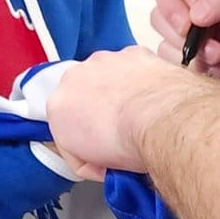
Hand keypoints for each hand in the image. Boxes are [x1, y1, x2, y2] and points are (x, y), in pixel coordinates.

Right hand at [46, 47, 183, 174]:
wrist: (161, 120)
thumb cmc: (129, 141)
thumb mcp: (94, 165)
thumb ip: (86, 156)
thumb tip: (100, 159)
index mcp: (58, 105)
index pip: (66, 126)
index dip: (84, 143)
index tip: (101, 153)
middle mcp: (75, 76)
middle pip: (84, 99)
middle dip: (98, 114)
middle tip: (120, 134)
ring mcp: (104, 61)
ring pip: (108, 80)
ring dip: (119, 93)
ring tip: (139, 117)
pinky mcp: (133, 53)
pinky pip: (133, 69)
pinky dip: (141, 81)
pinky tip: (152, 99)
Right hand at [147, 0, 219, 109]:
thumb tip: (197, 9)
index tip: (195, 0)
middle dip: (174, 9)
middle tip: (195, 29)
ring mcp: (193, 22)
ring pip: (160, 18)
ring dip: (188, 41)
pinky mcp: (187, 50)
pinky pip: (164, 50)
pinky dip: (190, 62)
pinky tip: (218, 67)